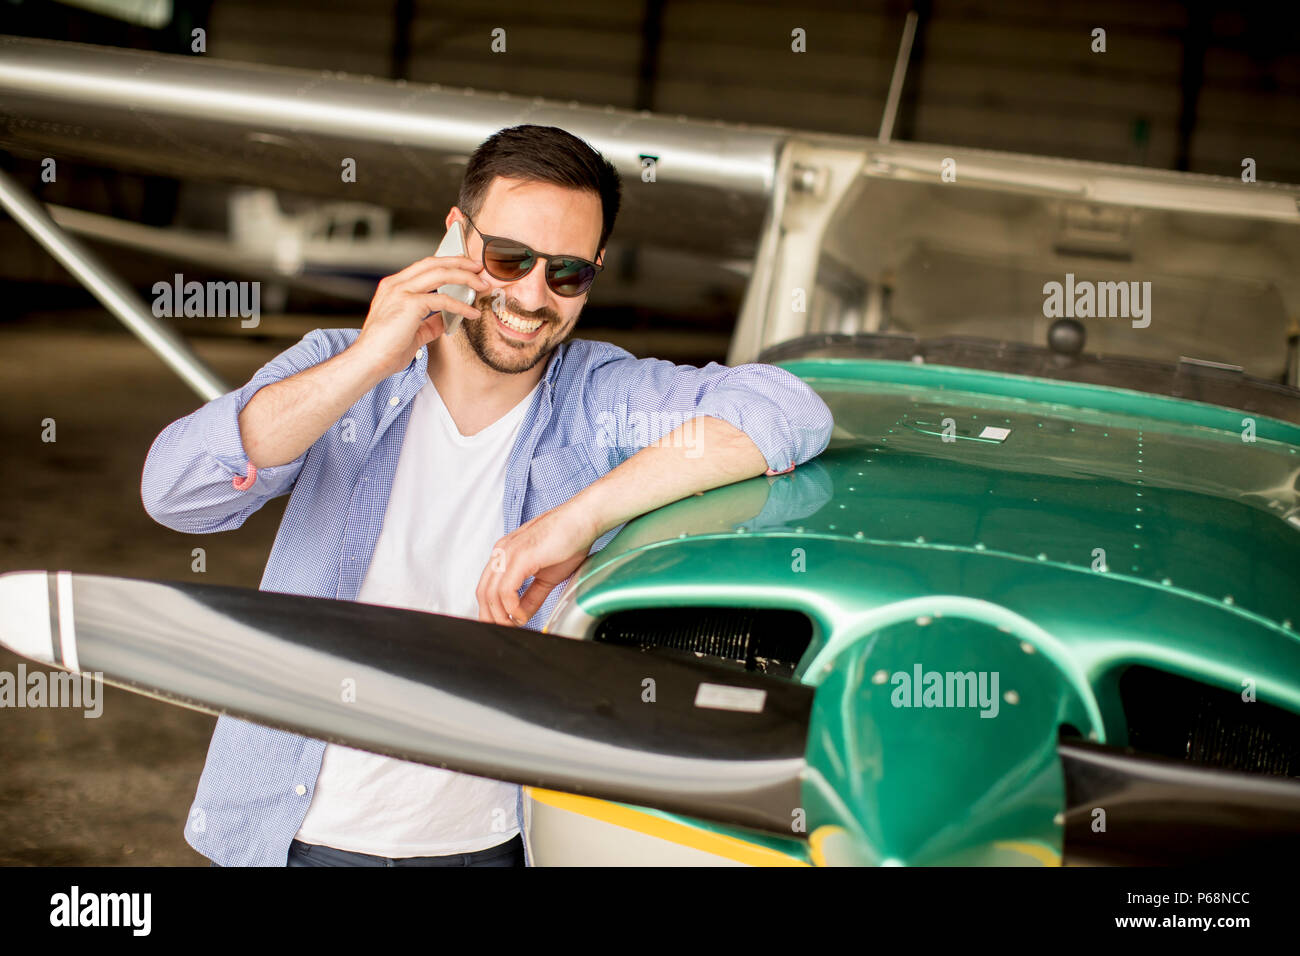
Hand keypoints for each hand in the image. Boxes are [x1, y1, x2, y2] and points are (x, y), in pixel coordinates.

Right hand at [355, 255, 489, 377]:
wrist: (369, 361)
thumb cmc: (385, 350)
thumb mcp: (412, 332)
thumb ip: (429, 323)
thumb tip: (446, 320)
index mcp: (393, 287)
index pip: (424, 266)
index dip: (446, 264)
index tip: (465, 267)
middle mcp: (396, 284)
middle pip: (433, 263)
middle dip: (459, 262)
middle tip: (478, 267)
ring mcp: (401, 292)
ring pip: (440, 274)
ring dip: (465, 277)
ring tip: (482, 284)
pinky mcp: (409, 305)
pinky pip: (442, 300)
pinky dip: (460, 306)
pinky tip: (471, 313)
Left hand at [476, 502, 600, 626]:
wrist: (583, 520)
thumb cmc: (569, 540)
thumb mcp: (547, 577)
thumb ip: (531, 597)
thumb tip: (520, 615)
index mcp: (506, 554)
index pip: (487, 587)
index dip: (490, 609)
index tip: (501, 624)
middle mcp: (502, 552)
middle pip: (483, 592)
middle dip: (491, 616)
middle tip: (504, 630)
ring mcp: (508, 553)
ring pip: (491, 593)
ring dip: (500, 615)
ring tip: (514, 625)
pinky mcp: (520, 556)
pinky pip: (506, 590)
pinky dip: (511, 607)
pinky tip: (521, 614)